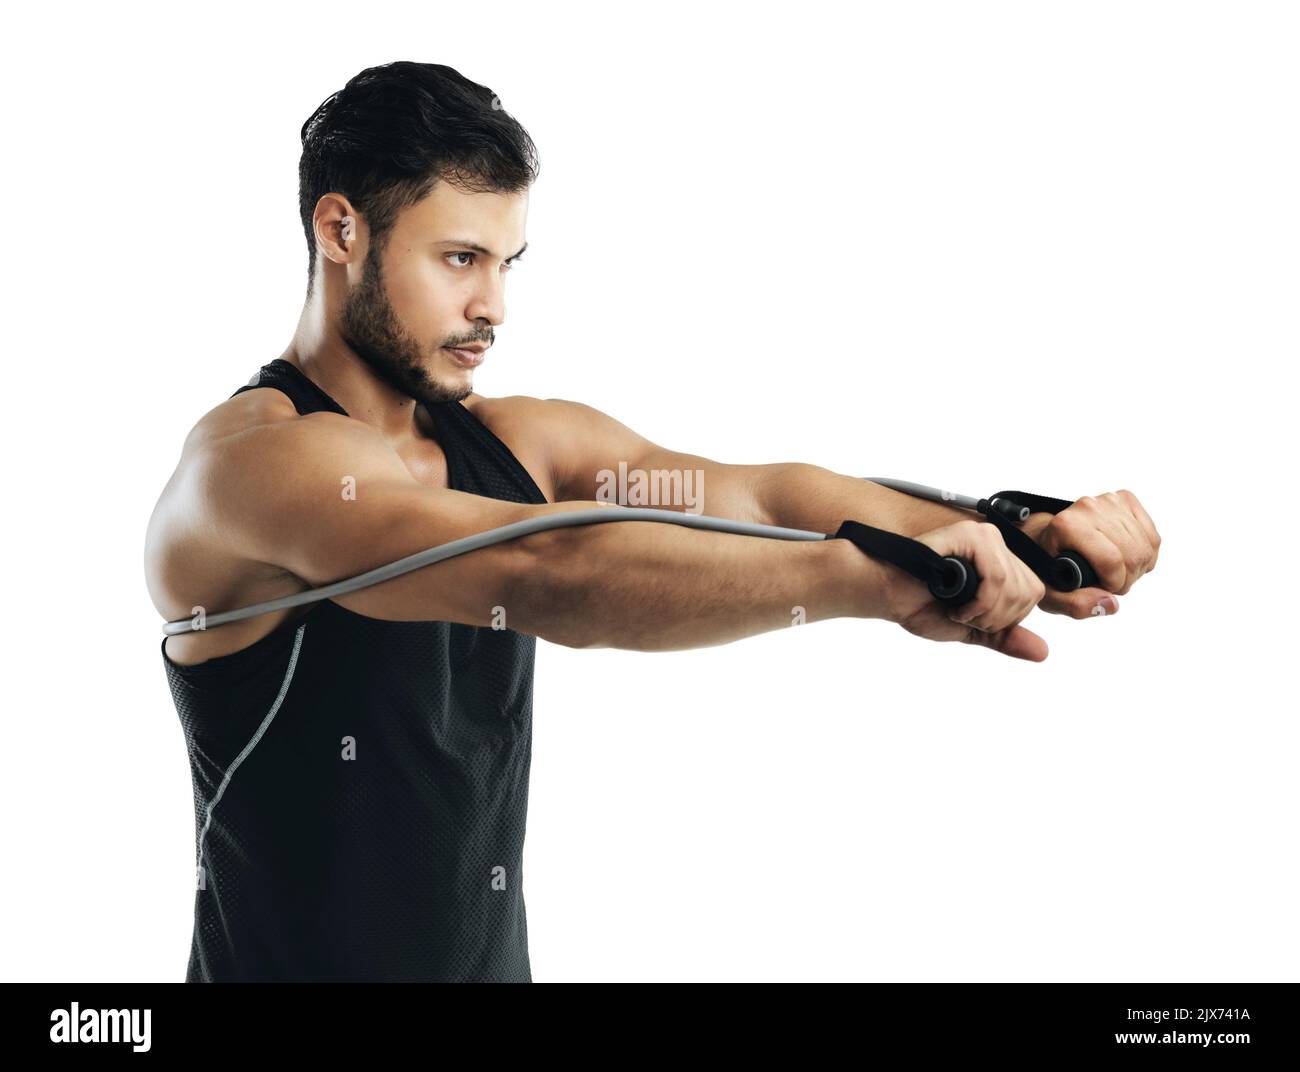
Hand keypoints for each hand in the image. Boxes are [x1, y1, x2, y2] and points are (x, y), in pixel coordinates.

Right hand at [886, 519, 1048, 660]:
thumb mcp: (972, 629)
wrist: (888, 595)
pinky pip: (995, 576)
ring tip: (958, 610)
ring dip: (985, 612)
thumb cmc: (920, 606)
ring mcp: (983, 537)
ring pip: (1013, 586)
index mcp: (998, 562)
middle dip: (998, 618)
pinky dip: (979, 601)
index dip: (1007, 618)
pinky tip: (956, 605)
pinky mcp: (970, 535)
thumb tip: (1043, 653)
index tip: (975, 620)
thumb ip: (1005, 637)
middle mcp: (995, 545)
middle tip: (965, 617)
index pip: (1033, 593)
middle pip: (1029, 591)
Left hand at [1030, 490, 1160, 617]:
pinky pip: (1152, 536)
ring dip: (1137, 568)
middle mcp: (1087, 507)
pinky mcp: (1125, 499)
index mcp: (1065, 525)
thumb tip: (1111, 603)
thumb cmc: (1048, 568)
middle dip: (1127, 579)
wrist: (1049, 539)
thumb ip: (1076, 605)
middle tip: (1110, 582)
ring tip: (1116, 571)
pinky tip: (1127, 558)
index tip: (1103, 588)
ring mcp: (1108, 500)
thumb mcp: (1051, 596)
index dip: (1114, 583)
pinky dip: (1146, 555)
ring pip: (1145, 547)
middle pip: (1132, 555)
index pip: (1111, 560)